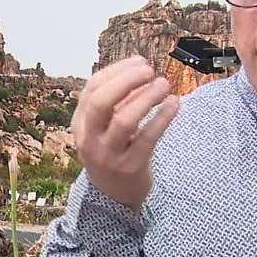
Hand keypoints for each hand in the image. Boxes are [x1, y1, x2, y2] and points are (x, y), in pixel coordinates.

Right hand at [71, 55, 179, 210]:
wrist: (112, 196)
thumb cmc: (112, 151)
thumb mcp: (104, 127)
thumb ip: (116, 101)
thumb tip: (138, 68)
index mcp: (81, 123)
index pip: (93, 88)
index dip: (117, 71)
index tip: (140, 61)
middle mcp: (90, 138)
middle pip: (100, 102)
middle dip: (126, 81)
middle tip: (149, 70)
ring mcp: (108, 155)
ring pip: (124, 120)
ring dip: (146, 98)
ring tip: (164, 85)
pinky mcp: (130, 168)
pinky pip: (147, 139)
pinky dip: (162, 118)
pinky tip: (174, 104)